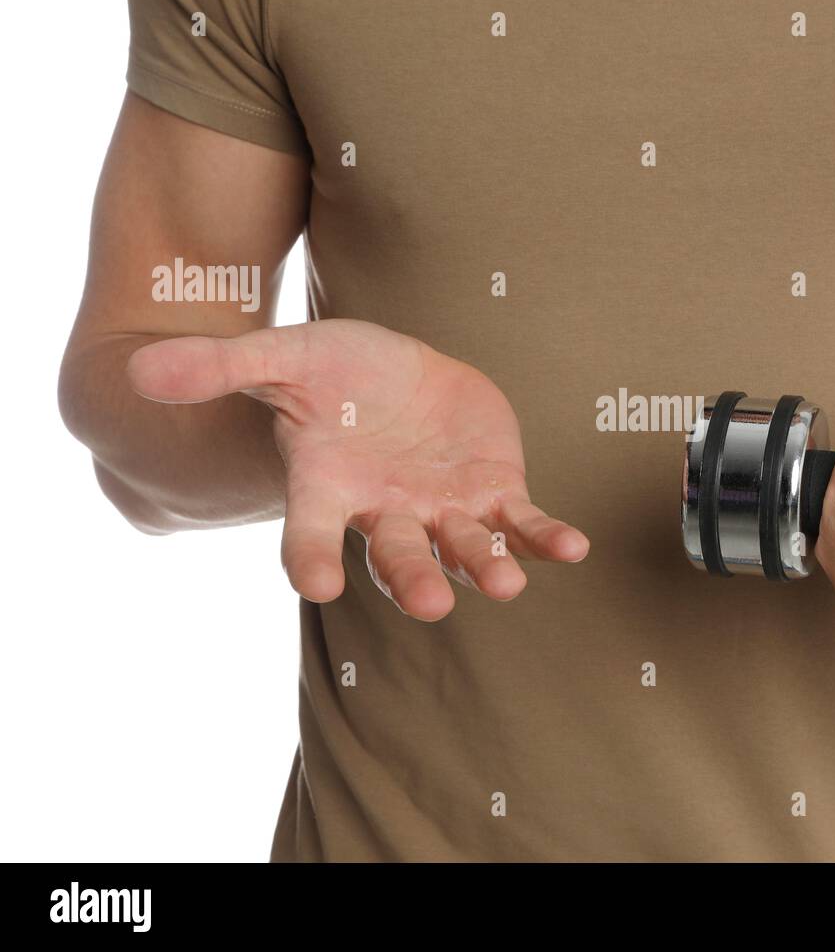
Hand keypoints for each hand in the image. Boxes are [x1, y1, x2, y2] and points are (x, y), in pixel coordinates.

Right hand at [126, 319, 588, 620]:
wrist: (396, 373)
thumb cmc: (332, 370)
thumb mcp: (280, 357)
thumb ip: (221, 368)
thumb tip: (137, 372)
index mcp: (329, 489)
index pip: (310, 534)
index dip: (309, 558)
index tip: (311, 585)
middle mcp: (386, 512)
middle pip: (398, 556)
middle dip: (413, 578)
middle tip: (429, 603)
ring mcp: (443, 508)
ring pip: (465, 548)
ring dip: (487, 566)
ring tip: (505, 586)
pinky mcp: (493, 493)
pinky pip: (520, 523)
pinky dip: (544, 537)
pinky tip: (572, 547)